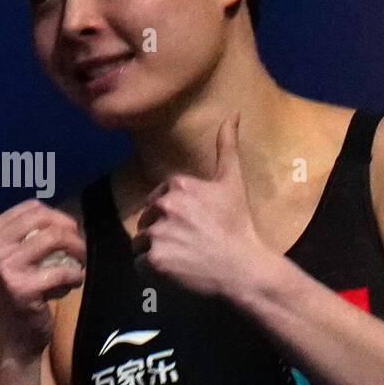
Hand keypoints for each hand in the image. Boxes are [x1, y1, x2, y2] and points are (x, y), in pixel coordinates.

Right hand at [0, 194, 85, 360]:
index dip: (56, 218)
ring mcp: (4, 269)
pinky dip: (76, 276)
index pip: (32, 208)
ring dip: (78, 250)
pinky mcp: (22, 289)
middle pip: (45, 220)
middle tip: (78, 248)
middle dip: (70, 231)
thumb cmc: (7, 292)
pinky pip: (63, 270)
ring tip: (79, 263)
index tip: (63, 235)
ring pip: (56, 239)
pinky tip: (73, 283)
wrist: (11, 337)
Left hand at [132, 112, 276, 297]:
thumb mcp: (232, 181)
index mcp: (178, 186)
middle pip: (146, 221)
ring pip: (141, 243)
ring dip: (155, 251)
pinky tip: (174, 271)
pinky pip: (140, 265)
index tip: (189, 226)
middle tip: (187, 244)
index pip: (155, 200)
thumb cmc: (238, 224)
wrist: (243, 267)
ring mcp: (159, 233)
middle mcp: (165, 206)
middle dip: (160, 232)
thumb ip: (227, 146)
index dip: (169, 215)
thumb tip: (233, 113)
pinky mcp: (156, 260)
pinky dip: (152, 272)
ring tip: (181, 258)